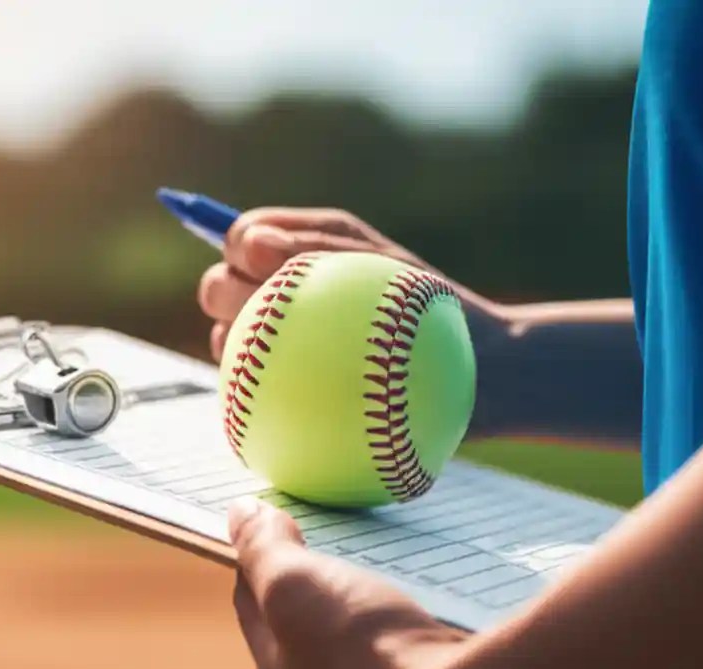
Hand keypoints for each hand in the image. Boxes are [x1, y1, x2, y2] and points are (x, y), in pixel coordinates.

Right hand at [197, 207, 509, 362]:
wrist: (484, 372)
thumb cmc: (435, 309)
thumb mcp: (386, 267)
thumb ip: (319, 247)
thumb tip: (250, 243)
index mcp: (301, 250)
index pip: (238, 236)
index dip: (236, 244)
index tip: (257, 260)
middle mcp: (283, 291)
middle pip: (219, 285)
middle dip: (226, 292)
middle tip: (257, 312)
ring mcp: (284, 343)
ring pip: (225, 337)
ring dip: (233, 343)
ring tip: (260, 357)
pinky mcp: (290, 388)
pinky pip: (251, 388)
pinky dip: (248, 391)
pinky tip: (265, 398)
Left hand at [229, 497, 466, 668]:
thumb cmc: (355, 646)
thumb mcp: (292, 583)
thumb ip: (264, 548)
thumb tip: (238, 511)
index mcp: (277, 666)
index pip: (249, 602)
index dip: (251, 557)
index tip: (266, 519)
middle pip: (302, 617)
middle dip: (306, 576)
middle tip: (321, 531)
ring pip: (352, 627)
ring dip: (358, 592)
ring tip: (370, 554)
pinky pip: (399, 634)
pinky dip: (399, 608)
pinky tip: (415, 588)